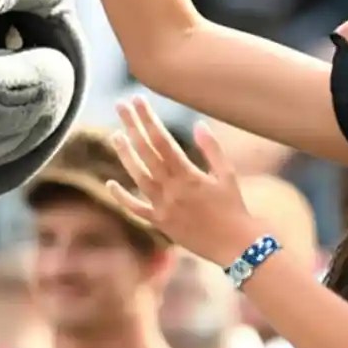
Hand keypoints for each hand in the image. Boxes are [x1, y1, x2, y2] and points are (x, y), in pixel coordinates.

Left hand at [105, 96, 261, 265]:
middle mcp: (171, 189)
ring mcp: (162, 207)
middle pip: (145, 152)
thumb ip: (213, 149)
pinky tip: (111, 183)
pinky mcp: (159, 223)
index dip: (148, 118)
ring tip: (115, 135)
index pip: (161, 140)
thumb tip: (198, 124)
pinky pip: (136, 209)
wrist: (236, 247)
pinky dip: (122, 197)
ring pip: (137, 176)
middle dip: (132, 126)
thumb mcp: (229, 175)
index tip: (138, 99)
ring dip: (125, 155)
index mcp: (189, 175)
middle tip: (120, 105)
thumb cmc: (235, 208)